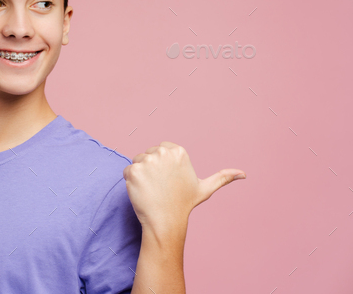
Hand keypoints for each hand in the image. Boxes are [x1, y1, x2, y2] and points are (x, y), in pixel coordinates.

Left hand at [123, 141, 245, 235]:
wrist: (166, 222)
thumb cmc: (183, 204)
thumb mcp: (204, 188)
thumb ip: (223, 178)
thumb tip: (244, 174)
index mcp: (178, 151)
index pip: (160, 149)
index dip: (162, 166)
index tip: (168, 180)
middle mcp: (163, 152)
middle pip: (147, 154)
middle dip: (150, 169)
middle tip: (160, 187)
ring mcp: (147, 161)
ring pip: (136, 162)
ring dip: (140, 175)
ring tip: (152, 190)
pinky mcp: (133, 170)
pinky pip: (126, 172)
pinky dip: (130, 182)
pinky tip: (142, 192)